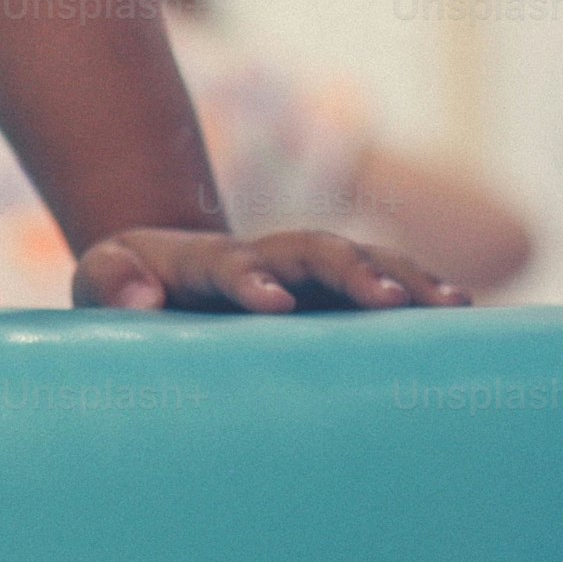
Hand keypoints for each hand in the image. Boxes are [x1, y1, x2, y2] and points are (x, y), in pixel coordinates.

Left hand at [71, 225, 469, 314]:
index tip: (276, 305)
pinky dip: (419, 292)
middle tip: (390, 302)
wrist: (158, 266)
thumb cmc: (125, 285)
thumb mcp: (99, 281)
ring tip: (453, 306)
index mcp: (202, 261)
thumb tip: (142, 298)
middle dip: (353, 270)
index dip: (251, 280)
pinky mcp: (329, 292)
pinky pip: (382, 284)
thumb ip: (109, 283)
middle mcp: (264, 256)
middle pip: (313, 249)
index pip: (230, 264)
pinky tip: (462, 312)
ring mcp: (302, 271)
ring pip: (360, 259)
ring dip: (404, 278)